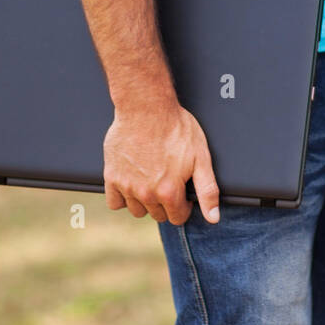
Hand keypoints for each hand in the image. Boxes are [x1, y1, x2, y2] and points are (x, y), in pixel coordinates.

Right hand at [103, 103, 220, 226]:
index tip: (183, 190)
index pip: (178, 217)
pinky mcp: (111, 177)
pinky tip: (132, 181)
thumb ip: (207, 190)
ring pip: (137, 210)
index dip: (184, 205)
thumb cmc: (175, 127)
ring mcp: (127, 187)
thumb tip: (213, 217)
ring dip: (145, 200)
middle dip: (166, 202)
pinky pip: (115, 202)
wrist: (146, 107)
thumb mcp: (201, 156)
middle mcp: (146, 194)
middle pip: (158, 215)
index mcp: (169, 192)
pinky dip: (123, 196)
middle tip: (168, 179)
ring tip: (151, 178)